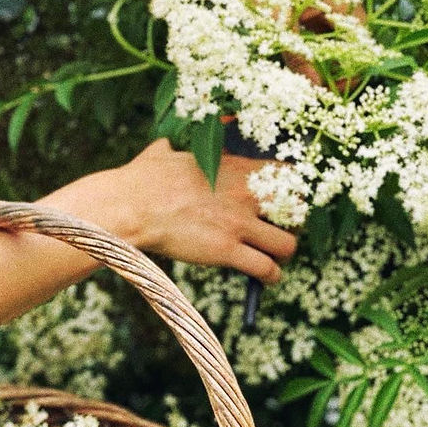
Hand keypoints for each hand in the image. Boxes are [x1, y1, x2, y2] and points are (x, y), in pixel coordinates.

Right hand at [45, 139, 296, 284]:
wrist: (131, 206)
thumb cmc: (141, 180)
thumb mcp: (163, 154)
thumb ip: (173, 151)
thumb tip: (165, 147)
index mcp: (234, 167)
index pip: (286, 174)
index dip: (289, 190)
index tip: (281, 201)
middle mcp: (244, 195)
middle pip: (296, 209)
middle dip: (292, 223)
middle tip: (277, 231)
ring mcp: (238, 224)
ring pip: (288, 244)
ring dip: (283, 254)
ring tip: (273, 258)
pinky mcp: (227, 251)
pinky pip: (267, 269)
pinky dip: (270, 276)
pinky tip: (264, 278)